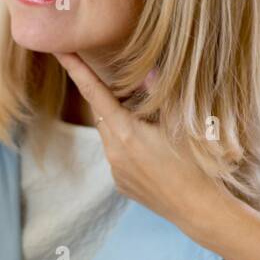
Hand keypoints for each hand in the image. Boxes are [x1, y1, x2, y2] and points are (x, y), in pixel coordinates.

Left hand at [54, 51, 231, 236]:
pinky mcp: (121, 185)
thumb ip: (159, 94)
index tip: (59, 50)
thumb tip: (146, 72)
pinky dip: (128, 147)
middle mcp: (113, 152)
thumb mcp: (182, 122)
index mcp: (126, 132)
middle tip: (134, 93)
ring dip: (123, 125)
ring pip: (111, 136)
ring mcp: (115, 171)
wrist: (200, 210)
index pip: (93, 92)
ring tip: (154, 130)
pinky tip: (154, 155)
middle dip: (111, 99)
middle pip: (102, 113)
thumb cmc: (198, 163)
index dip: (75, 69)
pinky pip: (118, 157)